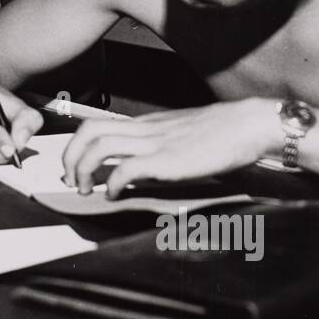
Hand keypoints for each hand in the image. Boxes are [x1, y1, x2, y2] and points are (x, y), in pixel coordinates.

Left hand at [62, 98, 279, 195]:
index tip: (73, 167)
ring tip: (85, 189)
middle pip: (89, 131)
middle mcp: (144, 129)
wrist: (248, 124)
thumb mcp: (180, 133)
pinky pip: (126, 168)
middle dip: (70, 156)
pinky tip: (114, 195)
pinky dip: (112, 184)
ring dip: (83, 170)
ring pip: (100, 146)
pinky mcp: (167, 159)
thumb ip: (157, 144)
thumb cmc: (222, 132)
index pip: (97, 125)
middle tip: (71, 179)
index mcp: (146, 123)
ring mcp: (154, 142)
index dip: (77, 146)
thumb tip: (139, 167)